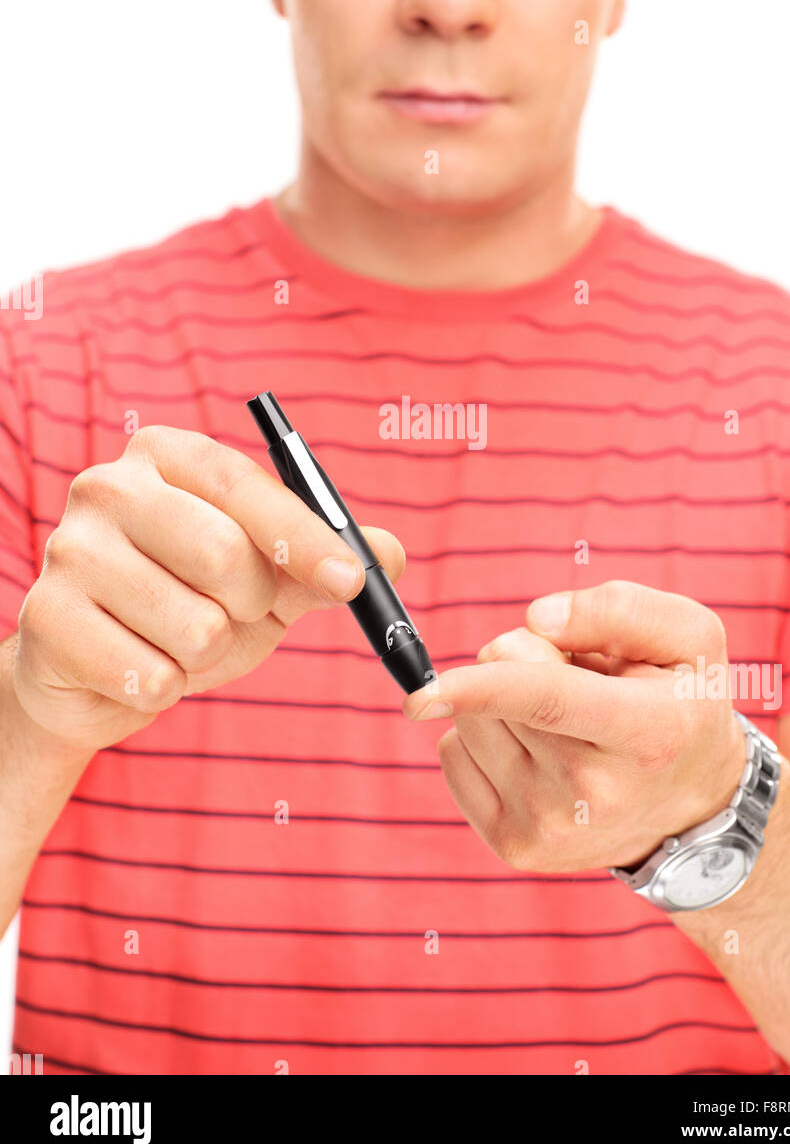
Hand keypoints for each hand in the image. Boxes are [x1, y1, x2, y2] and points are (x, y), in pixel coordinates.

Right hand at [12, 425, 404, 752]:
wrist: (99, 673)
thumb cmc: (191, 605)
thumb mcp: (266, 580)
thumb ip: (325, 561)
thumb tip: (391, 555)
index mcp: (167, 455)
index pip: (245, 485)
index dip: (305, 537)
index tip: (352, 581)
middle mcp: (108, 487)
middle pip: (224, 555)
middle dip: (250, 605)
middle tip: (230, 611)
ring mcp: (68, 550)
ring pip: (196, 627)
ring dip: (207, 655)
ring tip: (174, 640)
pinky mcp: (45, 618)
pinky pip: (152, 677)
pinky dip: (165, 688)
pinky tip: (138, 666)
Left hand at [403, 580, 745, 872]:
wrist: (691, 809)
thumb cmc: (682, 703)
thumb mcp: (688, 636)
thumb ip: (618, 609)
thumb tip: (535, 621)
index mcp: (646, 733)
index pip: (548, 702)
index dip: (480, 687)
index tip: (421, 691)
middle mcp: (595, 792)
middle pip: (496, 695)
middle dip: (519, 662)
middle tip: (575, 682)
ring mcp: (550, 827)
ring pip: (467, 724)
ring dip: (498, 704)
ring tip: (563, 721)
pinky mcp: (515, 846)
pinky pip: (453, 759)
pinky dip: (483, 739)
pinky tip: (536, 752)